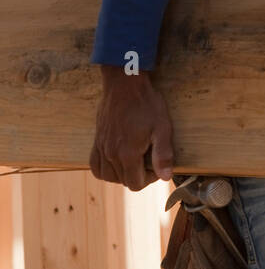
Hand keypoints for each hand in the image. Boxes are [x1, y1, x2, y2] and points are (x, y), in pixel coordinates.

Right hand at [89, 65, 174, 190]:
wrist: (124, 84)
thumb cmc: (146, 104)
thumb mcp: (162, 127)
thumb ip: (163, 154)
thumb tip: (166, 177)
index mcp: (127, 154)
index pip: (135, 184)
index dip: (149, 180)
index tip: (156, 166)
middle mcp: (111, 154)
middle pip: (123, 181)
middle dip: (138, 176)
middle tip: (148, 159)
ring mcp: (101, 147)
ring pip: (108, 176)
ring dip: (122, 174)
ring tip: (134, 161)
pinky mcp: (96, 140)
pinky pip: (95, 165)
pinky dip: (105, 169)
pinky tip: (115, 161)